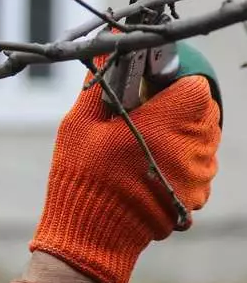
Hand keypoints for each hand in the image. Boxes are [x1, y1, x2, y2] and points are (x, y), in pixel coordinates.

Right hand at [29, 54, 221, 282]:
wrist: (90, 234)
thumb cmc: (81, 177)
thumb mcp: (79, 125)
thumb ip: (99, 83)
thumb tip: (105, 48)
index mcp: (164, 126)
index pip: (196, 87)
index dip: (173, 84)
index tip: (150, 92)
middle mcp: (191, 151)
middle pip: (204, 112)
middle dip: (178, 108)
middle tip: (144, 117)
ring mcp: (197, 178)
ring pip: (203, 139)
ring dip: (181, 134)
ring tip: (143, 145)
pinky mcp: (195, 198)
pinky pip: (198, 165)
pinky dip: (181, 161)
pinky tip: (149, 168)